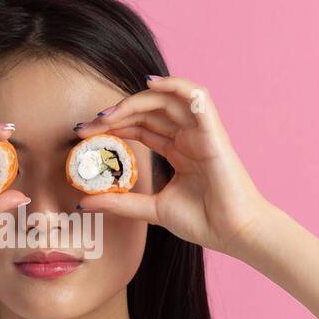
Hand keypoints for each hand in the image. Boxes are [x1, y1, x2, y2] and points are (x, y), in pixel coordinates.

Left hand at [73, 75, 272, 259]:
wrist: (235, 234)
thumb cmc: (205, 221)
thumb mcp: (152, 209)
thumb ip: (121, 203)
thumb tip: (84, 202)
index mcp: (178, 150)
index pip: (140, 126)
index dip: (112, 126)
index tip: (83, 135)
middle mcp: (188, 137)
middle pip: (148, 111)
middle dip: (115, 114)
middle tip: (86, 127)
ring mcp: (201, 132)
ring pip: (166, 100)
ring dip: (134, 101)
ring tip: (107, 115)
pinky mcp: (213, 132)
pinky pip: (197, 97)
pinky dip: (176, 85)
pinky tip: (150, 83)